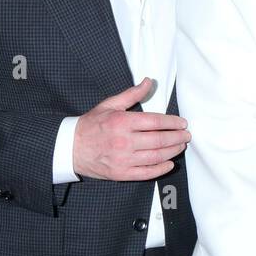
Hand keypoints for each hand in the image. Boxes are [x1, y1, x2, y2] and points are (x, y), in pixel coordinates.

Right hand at [73, 78, 189, 180]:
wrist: (68, 147)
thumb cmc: (91, 125)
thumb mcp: (109, 105)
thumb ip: (131, 95)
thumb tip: (148, 81)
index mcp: (122, 122)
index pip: (156, 122)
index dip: (173, 123)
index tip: (182, 123)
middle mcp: (124, 141)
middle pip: (160, 140)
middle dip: (177, 137)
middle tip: (186, 135)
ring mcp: (123, 159)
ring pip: (156, 156)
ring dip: (173, 151)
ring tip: (181, 146)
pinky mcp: (121, 173)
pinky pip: (146, 173)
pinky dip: (161, 169)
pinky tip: (169, 163)